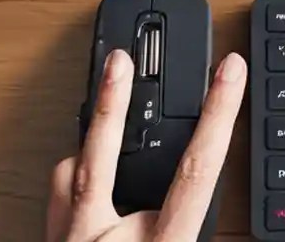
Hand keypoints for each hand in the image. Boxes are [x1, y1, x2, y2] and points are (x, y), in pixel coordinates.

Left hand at [48, 49, 246, 241]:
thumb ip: (191, 232)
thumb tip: (205, 212)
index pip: (196, 170)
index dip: (218, 116)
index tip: (230, 74)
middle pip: (105, 159)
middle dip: (112, 103)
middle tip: (119, 60)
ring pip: (69, 178)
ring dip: (86, 151)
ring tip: (100, 120)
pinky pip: (55, 203)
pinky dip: (69, 184)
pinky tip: (80, 178)